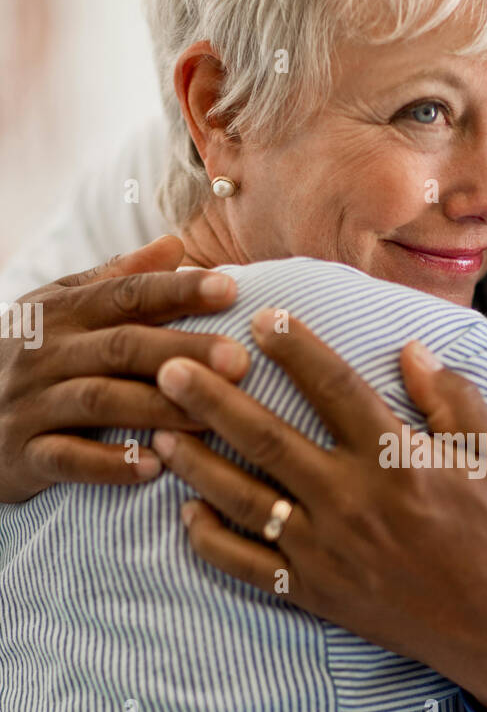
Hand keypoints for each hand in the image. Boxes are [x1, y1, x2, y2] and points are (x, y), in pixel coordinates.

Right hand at [0, 236, 249, 501]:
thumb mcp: (61, 310)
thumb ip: (117, 280)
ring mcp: (30, 404)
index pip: (125, 294)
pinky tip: (154, 466)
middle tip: (240, 361)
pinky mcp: (21, 455)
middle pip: (121, 347)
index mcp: (60, 312)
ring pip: (99, 401)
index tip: (230, 289)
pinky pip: (66, 459)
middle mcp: (43, 353)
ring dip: (157, 409)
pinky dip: (109, 464)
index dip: (176, 290)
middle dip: (182, 352)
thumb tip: (176, 244)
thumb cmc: (31, 358)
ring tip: (211, 418)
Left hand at [153, 311, 486, 711]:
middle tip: (169, 366)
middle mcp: (353, 501)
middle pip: (268, 438)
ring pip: (245, 499)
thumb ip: (454, 400)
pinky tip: (188, 514)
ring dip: (197, 462)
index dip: (297, 347)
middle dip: (213, 398)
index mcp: (398, 461)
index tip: (263, 316)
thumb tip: (411, 349)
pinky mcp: (316, 592)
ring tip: (156, 428)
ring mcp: (328, 550)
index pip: (336, 387)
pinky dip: (212, 542)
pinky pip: (249, 566)